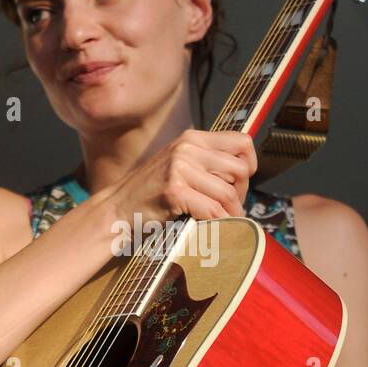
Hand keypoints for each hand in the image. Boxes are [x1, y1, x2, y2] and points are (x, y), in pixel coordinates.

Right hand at [109, 130, 257, 227]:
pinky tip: (214, 228)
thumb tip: (244, 172)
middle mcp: (187, 148)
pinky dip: (219, 223)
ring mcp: (180, 168)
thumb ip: (206, 162)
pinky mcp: (174, 190)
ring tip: (226, 221)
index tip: (241, 183)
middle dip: (241, 193)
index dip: (250, 164)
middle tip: (231, 208)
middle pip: (239, 170)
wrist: (117, 209)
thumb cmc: (151, 192)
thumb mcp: (180, 164)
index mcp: (192, 138)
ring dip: (232, 213)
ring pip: (227, 193)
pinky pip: (212, 210)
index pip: (242, 142)